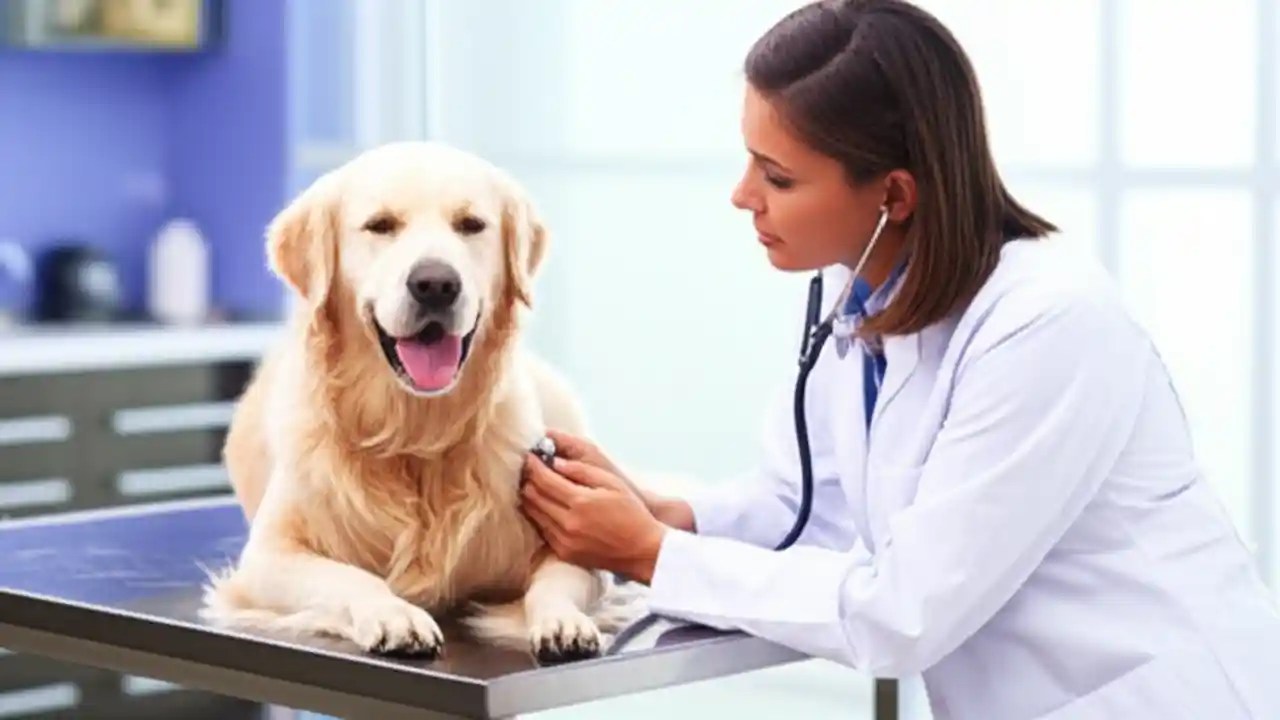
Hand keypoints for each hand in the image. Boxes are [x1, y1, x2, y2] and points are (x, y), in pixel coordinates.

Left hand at [520, 453, 666, 584]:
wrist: (642, 550)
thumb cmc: (631, 513)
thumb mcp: (612, 482)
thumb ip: (582, 470)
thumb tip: (555, 462)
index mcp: (580, 502)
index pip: (544, 480)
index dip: (534, 466)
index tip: (530, 457)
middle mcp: (568, 523)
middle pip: (533, 497)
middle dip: (528, 480)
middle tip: (529, 469)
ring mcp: (564, 541)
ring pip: (534, 514)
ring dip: (530, 498)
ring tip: (533, 485)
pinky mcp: (565, 553)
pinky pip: (543, 531)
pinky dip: (539, 516)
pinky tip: (544, 507)